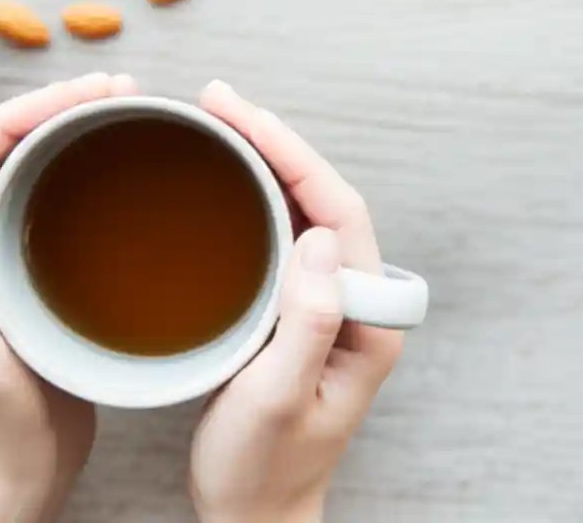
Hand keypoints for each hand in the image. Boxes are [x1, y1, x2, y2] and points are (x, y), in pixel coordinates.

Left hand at [0, 72, 138, 521]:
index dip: (24, 112)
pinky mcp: (31, 267)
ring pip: (30, 167)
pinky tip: (124, 165)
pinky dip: (87, 169)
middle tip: (116, 87)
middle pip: (1, 147)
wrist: (21, 462)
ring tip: (124, 108)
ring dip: (72, 130)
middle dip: (55, 106)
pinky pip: (54, 199)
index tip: (84, 91)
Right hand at [189, 81, 405, 522]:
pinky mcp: (301, 314)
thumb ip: (305, 322)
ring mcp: (330, 306)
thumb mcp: (277, 399)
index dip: (291, 151)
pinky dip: (254, 199)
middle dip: (274, 141)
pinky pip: (284, 238)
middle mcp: (357, 303)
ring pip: (304, 211)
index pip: (338, 210)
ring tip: (218, 124)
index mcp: (365, 319)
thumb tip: (313, 236)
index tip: (238, 114)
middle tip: (217, 101)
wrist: (257, 515)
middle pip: (324, 198)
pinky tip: (224, 183)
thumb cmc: (263, 469)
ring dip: (265, 163)